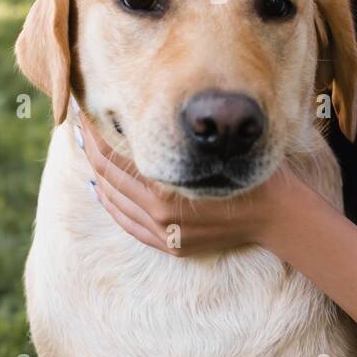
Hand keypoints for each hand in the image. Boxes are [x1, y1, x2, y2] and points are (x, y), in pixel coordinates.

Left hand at [74, 109, 294, 256]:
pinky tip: (103, 190)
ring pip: (114, 202)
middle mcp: (158, 213)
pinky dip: (112, 205)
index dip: (97, 135)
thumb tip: (148, 110)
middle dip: (91, 151)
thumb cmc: (245, 169)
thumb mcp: (213, 146)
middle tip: (79, 128)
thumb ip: (181, 135)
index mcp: (166, 187)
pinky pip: (128, 225)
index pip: (115, 156)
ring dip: (98, 176)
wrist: (277, 216)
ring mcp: (163, 233)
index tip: (85, 115)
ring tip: (87, 153)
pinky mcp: (171, 246)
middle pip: (109, 178)